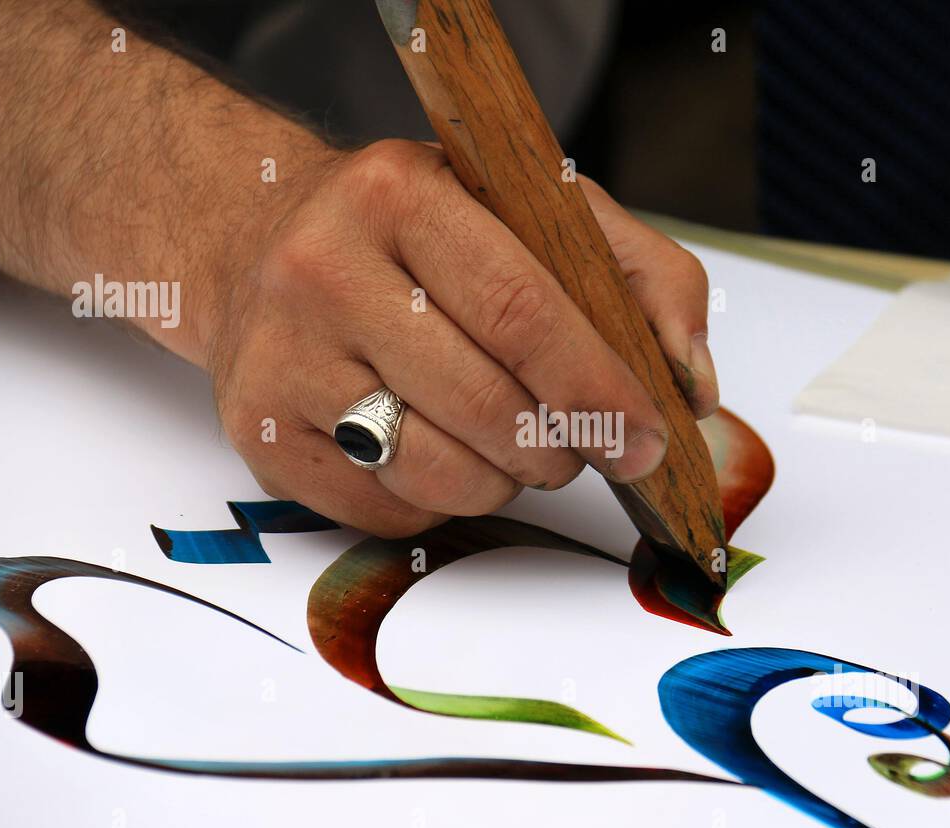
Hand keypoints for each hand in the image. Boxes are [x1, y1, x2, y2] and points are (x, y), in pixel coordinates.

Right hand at [208, 140, 718, 536]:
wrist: (258, 244)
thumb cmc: (414, 235)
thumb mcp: (526, 209)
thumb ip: (637, 273)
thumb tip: (691, 382)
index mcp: (398, 195)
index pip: (521, 310)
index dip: (599, 387)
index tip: (651, 437)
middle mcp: (320, 270)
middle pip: (484, 403)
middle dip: (562, 448)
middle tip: (588, 450)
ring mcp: (281, 359)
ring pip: (437, 472)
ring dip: (506, 480)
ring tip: (513, 445)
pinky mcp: (260, 436)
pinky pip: (388, 511)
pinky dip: (442, 502)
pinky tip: (442, 451)